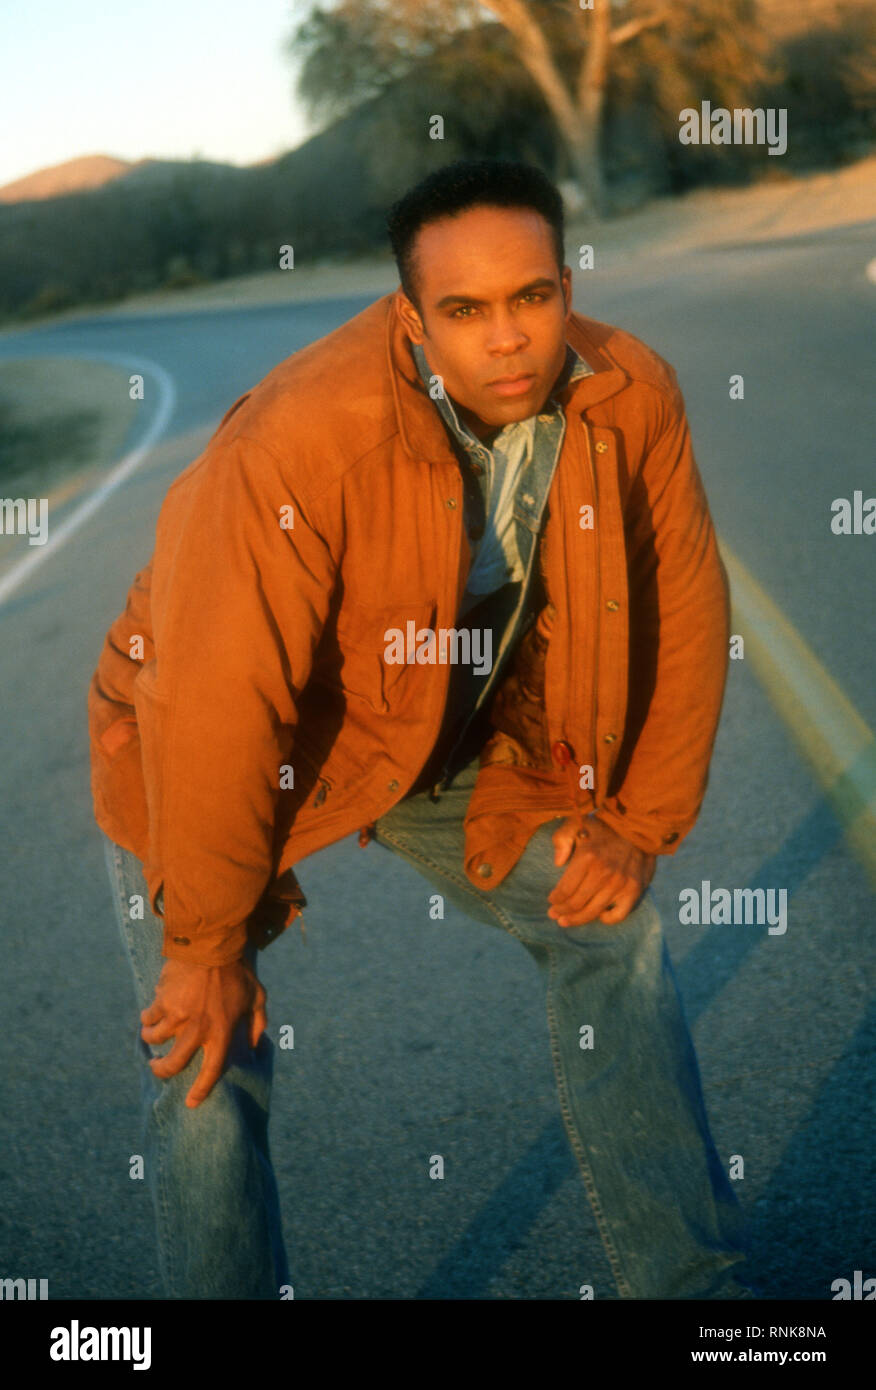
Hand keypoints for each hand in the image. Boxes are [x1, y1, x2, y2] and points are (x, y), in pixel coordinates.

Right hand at [140, 957, 267, 1107]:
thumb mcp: (257, 996)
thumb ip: (258, 1023)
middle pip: (173, 1064)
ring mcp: (177, 1016)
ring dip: (151, 1039)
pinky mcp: (162, 1001)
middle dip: (161, 1071)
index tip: (191, 1103)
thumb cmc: (237, 970)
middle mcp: (197, 1029)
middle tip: (156, 1067)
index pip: (211, 1070)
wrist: (213, 943)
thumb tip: (256, 1045)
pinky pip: (148, 1016)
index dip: (200, 1090)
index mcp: (222, 1031)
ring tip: (152, 1036)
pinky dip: (147, 1017)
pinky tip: (149, 1014)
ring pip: (155, 1039)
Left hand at [547, 815, 655, 925]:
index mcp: (587, 857)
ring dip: (577, 919)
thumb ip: (562, 838)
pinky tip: (598, 915)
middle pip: (576, 903)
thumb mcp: (577, 823)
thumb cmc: (604, 827)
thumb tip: (557, 863)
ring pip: (593, 912)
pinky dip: (606, 919)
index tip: (551, 901)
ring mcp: (620, 884)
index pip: (565, 888)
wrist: (638, 828)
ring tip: (566, 921)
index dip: (555, 899)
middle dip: (561, 911)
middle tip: (554, 915)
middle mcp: (604, 873)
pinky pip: (618, 915)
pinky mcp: (634, 891)